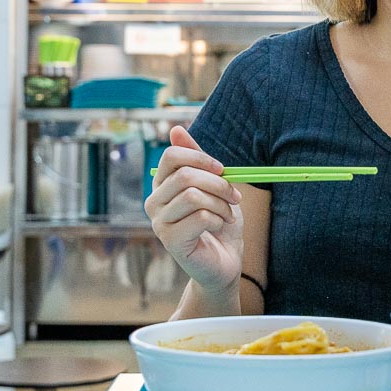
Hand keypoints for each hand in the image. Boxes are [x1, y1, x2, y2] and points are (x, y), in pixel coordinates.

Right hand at [145, 125, 242, 295]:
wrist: (224, 261)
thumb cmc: (219, 222)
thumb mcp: (212, 185)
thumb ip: (197, 160)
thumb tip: (176, 128)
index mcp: (162, 185)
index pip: (172, 156)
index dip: (201, 158)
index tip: (222, 169)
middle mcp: (154, 202)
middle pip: (185, 175)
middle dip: (219, 184)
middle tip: (236, 195)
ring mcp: (159, 222)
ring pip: (194, 196)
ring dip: (221, 203)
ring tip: (228, 213)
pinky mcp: (170, 240)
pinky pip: (200, 217)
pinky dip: (218, 219)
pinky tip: (218, 227)